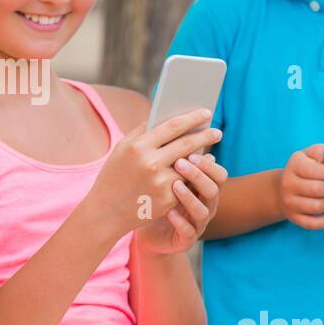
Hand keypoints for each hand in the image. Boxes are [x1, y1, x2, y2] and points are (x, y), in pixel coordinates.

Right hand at [86, 107, 220, 238]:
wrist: (106, 211)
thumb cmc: (114, 175)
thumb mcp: (122, 149)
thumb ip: (142, 131)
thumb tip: (167, 116)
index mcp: (138, 146)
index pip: (173, 126)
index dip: (192, 118)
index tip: (206, 113)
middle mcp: (150, 163)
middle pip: (187, 144)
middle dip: (206, 136)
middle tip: (217, 132)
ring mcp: (160, 183)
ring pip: (190, 165)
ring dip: (202, 158)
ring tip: (208, 152)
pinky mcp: (167, 200)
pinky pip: (185, 184)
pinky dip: (192, 177)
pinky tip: (197, 173)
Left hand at [135, 151, 228, 254]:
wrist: (142, 227)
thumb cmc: (153, 195)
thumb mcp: (162, 175)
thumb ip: (171, 157)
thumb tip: (173, 126)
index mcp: (203, 187)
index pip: (217, 173)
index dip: (207, 163)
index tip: (191, 149)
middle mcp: (205, 204)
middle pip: (213, 189)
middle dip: (199, 175)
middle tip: (180, 162)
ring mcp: (197, 223)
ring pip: (203, 211)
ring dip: (190, 197)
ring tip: (175, 185)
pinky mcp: (185, 239)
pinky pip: (188, 232)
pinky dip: (179, 221)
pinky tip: (169, 211)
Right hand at [278, 143, 323, 229]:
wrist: (284, 186)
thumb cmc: (307, 167)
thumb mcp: (312, 154)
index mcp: (295, 164)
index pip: (319, 170)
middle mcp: (288, 183)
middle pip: (318, 189)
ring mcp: (289, 202)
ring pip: (317, 207)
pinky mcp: (293, 217)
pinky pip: (314, 224)